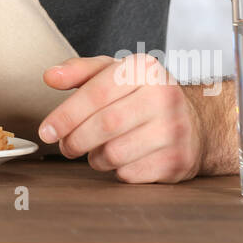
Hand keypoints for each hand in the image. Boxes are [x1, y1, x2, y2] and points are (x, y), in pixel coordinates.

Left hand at [38, 54, 202, 182]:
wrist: (195, 124)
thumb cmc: (145, 96)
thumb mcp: (115, 73)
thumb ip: (80, 71)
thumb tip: (50, 76)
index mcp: (145, 69)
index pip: (96, 93)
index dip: (66, 115)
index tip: (47, 131)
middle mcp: (164, 96)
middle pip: (105, 125)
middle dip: (75, 140)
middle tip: (65, 146)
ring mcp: (174, 130)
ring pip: (115, 153)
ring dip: (94, 157)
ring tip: (94, 151)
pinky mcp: (177, 160)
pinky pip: (130, 173)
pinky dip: (115, 171)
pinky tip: (119, 160)